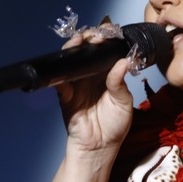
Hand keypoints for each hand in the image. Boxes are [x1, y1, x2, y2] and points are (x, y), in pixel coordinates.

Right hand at [55, 30, 135, 154]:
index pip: (106, 52)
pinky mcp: (64, 93)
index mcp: (108, 75)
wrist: (98, 147)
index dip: (106, 41)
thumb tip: (123, 62)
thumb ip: (120, 84)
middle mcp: (92, 76)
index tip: (108, 34)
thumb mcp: (123, 104)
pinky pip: (59, 79)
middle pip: (87, 51)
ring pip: (72, 59)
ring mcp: (77, 83)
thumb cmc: (114, 126)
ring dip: (74, 48)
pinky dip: (59, 71)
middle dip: (89, 39)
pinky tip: (65, 62)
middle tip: (94, 36)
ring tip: (80, 41)